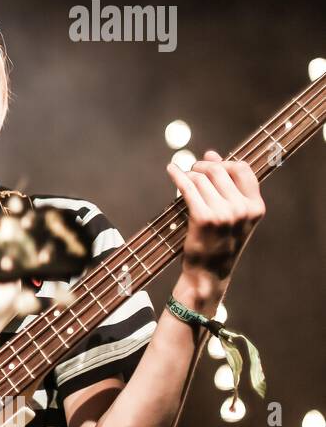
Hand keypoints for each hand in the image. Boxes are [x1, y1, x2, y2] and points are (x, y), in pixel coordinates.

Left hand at [167, 150, 264, 297]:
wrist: (209, 273)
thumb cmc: (219, 243)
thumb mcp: (233, 216)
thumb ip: (227, 186)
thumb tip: (212, 153)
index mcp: (256, 207)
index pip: (242, 169)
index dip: (223, 162)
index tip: (210, 162)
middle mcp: (243, 209)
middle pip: (218, 170)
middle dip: (202, 166)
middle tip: (192, 170)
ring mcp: (224, 213)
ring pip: (201, 178)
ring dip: (189, 174)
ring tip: (183, 178)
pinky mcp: (203, 217)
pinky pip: (187, 187)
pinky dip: (177, 176)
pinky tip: (171, 170)